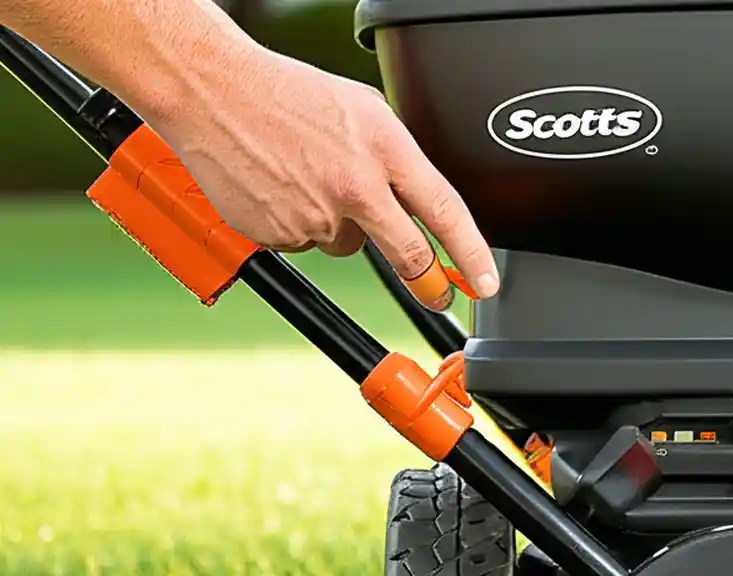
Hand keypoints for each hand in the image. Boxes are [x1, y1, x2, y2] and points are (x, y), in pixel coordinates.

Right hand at [145, 45, 498, 301]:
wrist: (214, 93)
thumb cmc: (287, 93)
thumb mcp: (362, 110)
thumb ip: (395, 157)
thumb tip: (418, 199)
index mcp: (384, 149)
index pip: (444, 212)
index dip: (472, 254)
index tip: (486, 282)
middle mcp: (355, 187)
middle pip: (408, 254)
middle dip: (427, 281)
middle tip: (435, 292)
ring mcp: (316, 215)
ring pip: (347, 243)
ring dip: (340, 224)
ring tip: (308, 177)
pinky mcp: (280, 235)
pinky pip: (306, 243)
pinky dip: (300, 223)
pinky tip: (282, 187)